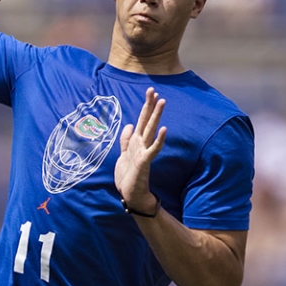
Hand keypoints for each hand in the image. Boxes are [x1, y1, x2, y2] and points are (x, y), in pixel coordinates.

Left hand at [115, 87, 166, 214]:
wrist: (131, 194)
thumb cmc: (128, 177)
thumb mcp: (122, 154)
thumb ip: (125, 140)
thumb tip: (129, 125)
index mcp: (136, 142)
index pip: (142, 120)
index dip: (145, 106)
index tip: (150, 92)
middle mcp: (141, 145)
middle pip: (147, 121)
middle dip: (151, 106)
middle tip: (155, 91)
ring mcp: (144, 152)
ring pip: (151, 131)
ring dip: (156, 116)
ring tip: (162, 102)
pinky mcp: (145, 162)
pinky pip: (153, 149)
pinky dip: (158, 140)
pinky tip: (164, 130)